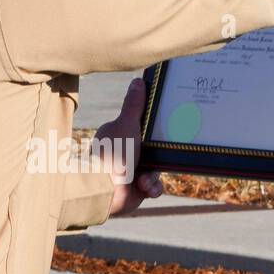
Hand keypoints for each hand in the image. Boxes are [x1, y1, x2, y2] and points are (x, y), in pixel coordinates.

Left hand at [95, 77, 162, 217]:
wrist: (105, 192)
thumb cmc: (115, 154)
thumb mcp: (127, 125)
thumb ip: (134, 106)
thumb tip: (138, 81)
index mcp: (119, 136)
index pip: (141, 128)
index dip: (155, 130)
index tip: (167, 129)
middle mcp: (124, 154)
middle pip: (153, 150)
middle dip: (157, 157)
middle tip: (161, 156)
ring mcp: (130, 172)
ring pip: (155, 169)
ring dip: (153, 175)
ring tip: (144, 179)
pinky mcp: (135, 190)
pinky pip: (153, 187)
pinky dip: (152, 188)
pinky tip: (146, 188)